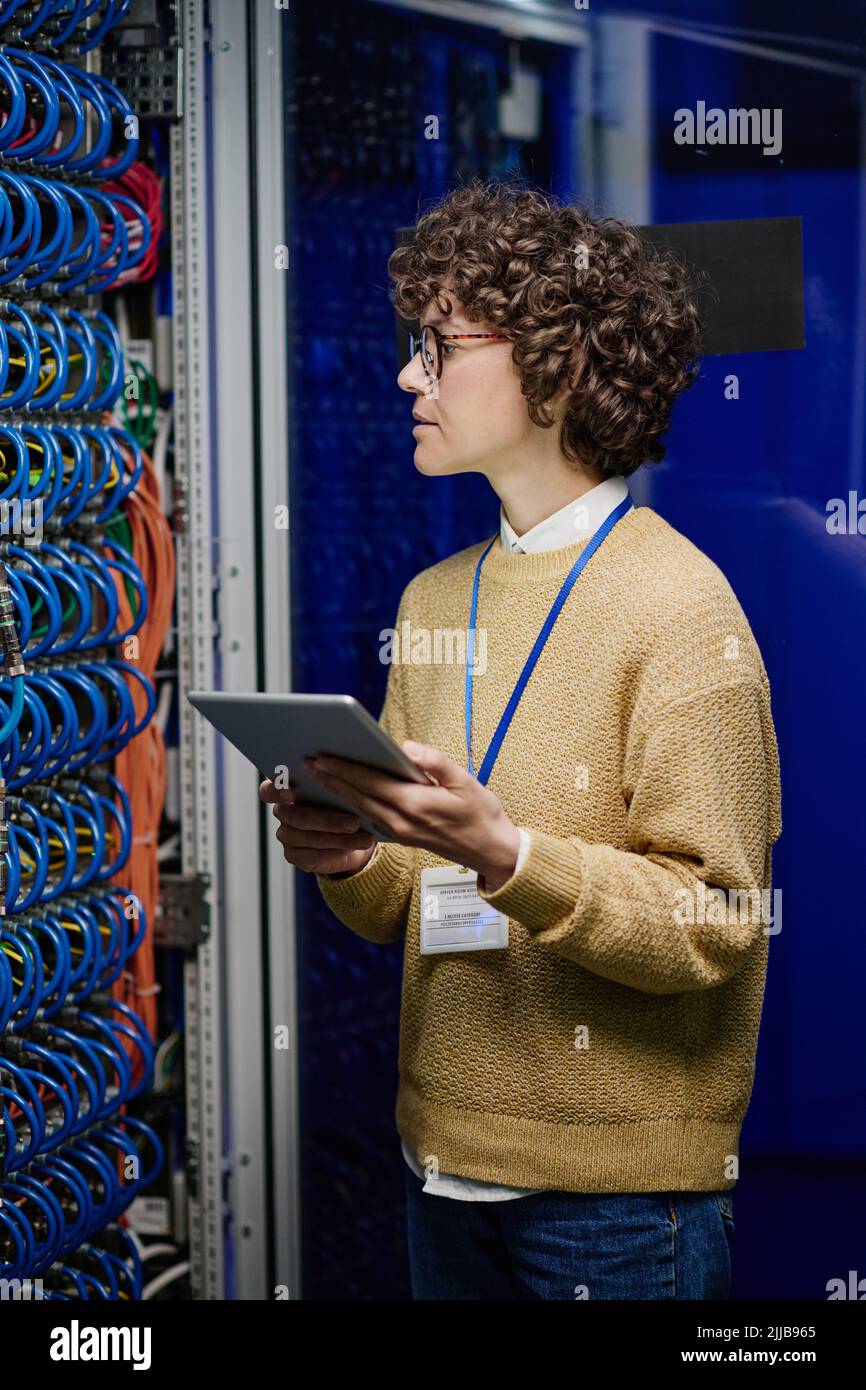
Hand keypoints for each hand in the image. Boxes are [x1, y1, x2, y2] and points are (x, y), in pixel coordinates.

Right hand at [259, 776, 376, 875]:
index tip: (292, 791)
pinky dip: (336, 852)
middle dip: (327, 820)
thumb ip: (335, 786)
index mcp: (287, 789)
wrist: (353, 835)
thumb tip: (346, 780)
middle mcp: (282, 812)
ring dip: (339, 839)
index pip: (268, 790)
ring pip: (307, 838)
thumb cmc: (346, 805)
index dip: (276, 790)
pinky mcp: (294, 855)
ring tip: (365, 838)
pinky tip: (352, 848)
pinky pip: (312, 856)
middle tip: (354, 822)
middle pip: (294, 817)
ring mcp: (286, 835)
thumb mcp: (343, 793)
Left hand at [303, 741, 520, 887]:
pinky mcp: (402, 838)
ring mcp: (400, 833)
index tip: (322, 756)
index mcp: (415, 804)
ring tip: (319, 776)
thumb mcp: (466, 781)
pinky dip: (353, 805)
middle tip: (308, 762)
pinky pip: (370, 819)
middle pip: (358, 796)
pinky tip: (344, 795)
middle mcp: (401, 822)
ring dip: (338, 792)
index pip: (370, 782)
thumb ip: (435, 762)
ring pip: (360, 809)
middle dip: (331, 779)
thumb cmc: (481, 814)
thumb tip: (406, 747)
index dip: (343, 768)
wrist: (491, 851)